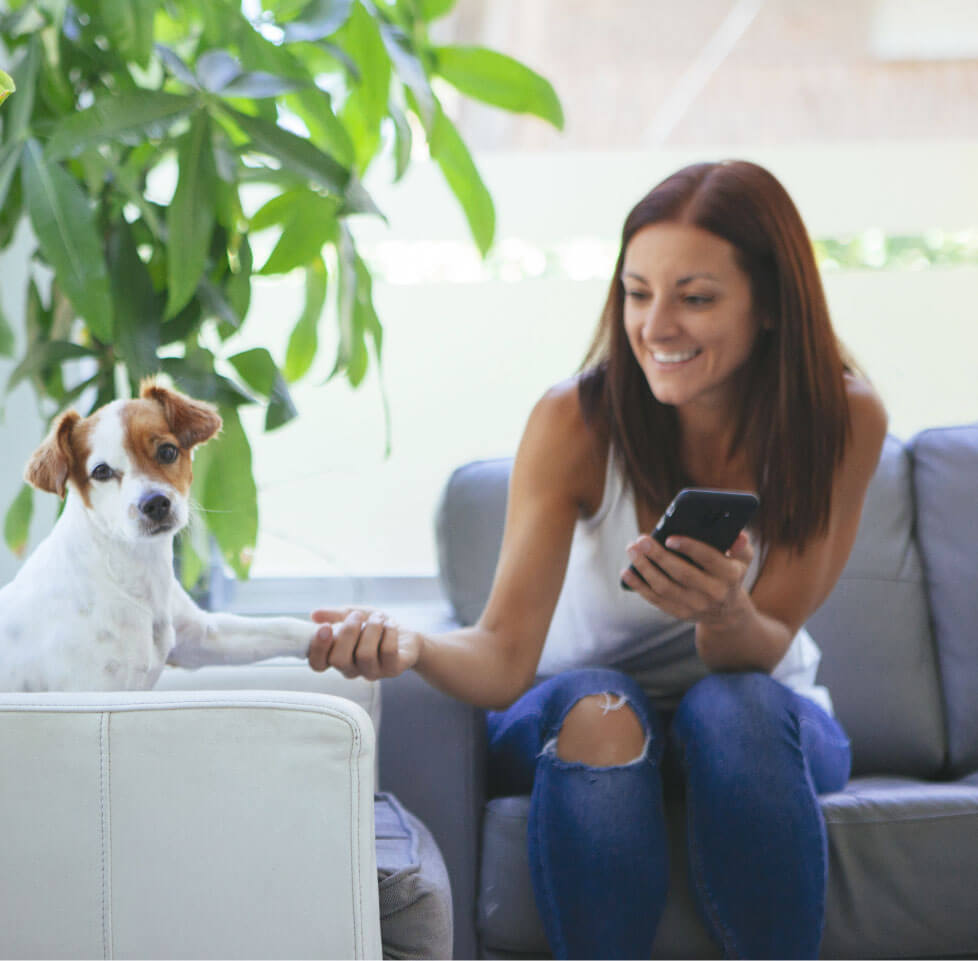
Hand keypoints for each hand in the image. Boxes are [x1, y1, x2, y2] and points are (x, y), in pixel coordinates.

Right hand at [308, 607, 421, 680]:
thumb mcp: (354, 615)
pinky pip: (387, 651)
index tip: (325, 626)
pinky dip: (389, 631)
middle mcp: (352, 669)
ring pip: (365, 655)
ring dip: (371, 629)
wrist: (406, 637)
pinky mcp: (392, 669)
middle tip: (357, 616)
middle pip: (339, 660)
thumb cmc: (376, 628)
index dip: (318, 648)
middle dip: (348, 632)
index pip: (317, 664)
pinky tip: (390, 625)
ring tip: (378, 618)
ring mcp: (372, 672)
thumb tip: (314, 614)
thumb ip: (335, 615)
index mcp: (337, 657)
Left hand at [620, 531, 752, 626]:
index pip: (709, 559)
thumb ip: (742, 545)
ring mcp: (695, 606)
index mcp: (730, 576)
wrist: (727, 611)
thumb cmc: (729, 573)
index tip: (669, 537)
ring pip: (665, 587)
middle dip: (659, 556)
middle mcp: (713, 593)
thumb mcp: (742, 559)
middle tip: (641, 539)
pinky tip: (626, 572)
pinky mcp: (679, 613)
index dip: (690, 548)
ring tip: (632, 550)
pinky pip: (655, 600)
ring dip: (644, 568)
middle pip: (682, 573)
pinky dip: (639, 586)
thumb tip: (738, 535)